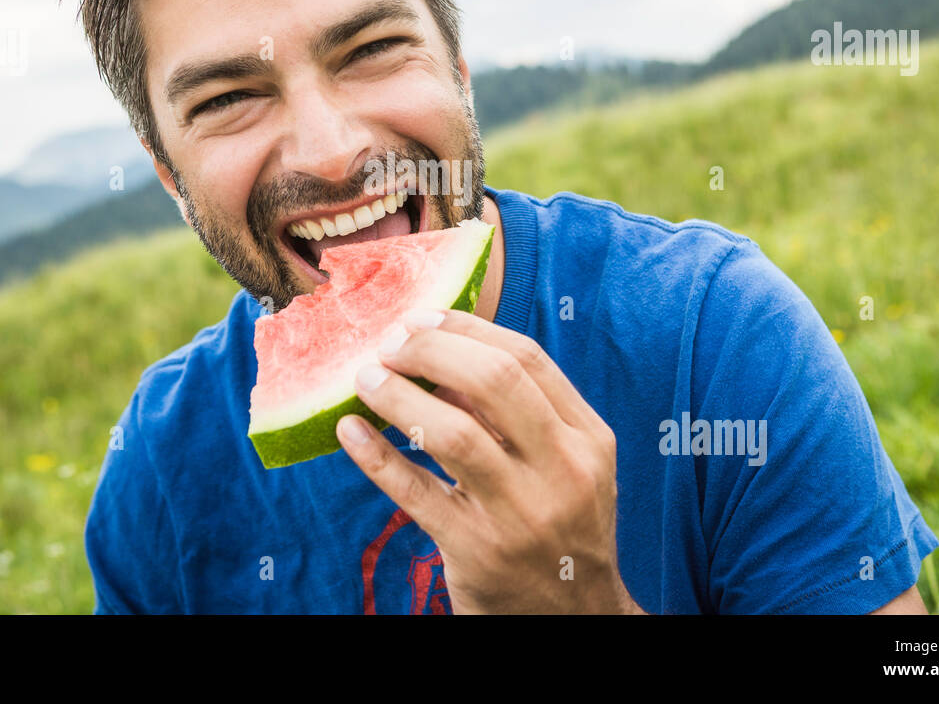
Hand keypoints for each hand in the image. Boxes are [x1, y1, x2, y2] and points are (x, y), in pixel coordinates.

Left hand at [336, 308, 642, 613]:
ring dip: (396, 396)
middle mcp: (562, 471)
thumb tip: (443, 357)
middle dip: (430, 350)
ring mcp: (520, 514)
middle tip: (389, 343)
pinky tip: (350, 431)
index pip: (525, 359)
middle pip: (492, 381)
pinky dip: (375, 456)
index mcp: (588, 438)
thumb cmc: (561, 526)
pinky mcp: (477, 552)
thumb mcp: (567, 466)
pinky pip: (414, 492)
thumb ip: (522, 414)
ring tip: (364, 379)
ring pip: (450, 432)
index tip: (421, 318)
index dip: (465, 329)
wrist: (575, 619)